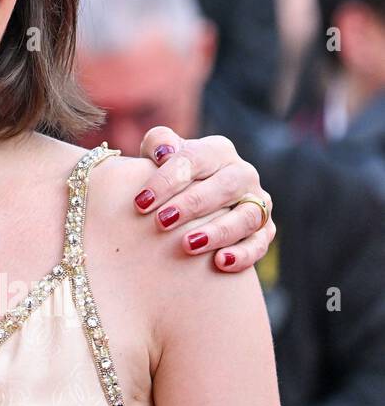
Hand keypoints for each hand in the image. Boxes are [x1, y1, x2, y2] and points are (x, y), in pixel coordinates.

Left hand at [135, 126, 274, 271]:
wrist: (189, 201)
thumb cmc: (169, 176)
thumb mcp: (159, 154)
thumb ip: (159, 142)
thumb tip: (164, 152)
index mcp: (216, 150)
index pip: (195, 159)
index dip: (168, 180)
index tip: (142, 202)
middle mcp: (242, 173)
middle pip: (226, 185)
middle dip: (193, 204)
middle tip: (162, 221)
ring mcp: (257, 202)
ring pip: (248, 216)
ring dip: (219, 232)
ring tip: (188, 245)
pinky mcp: (264, 229)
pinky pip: (260, 242)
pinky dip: (243, 254)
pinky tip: (220, 262)